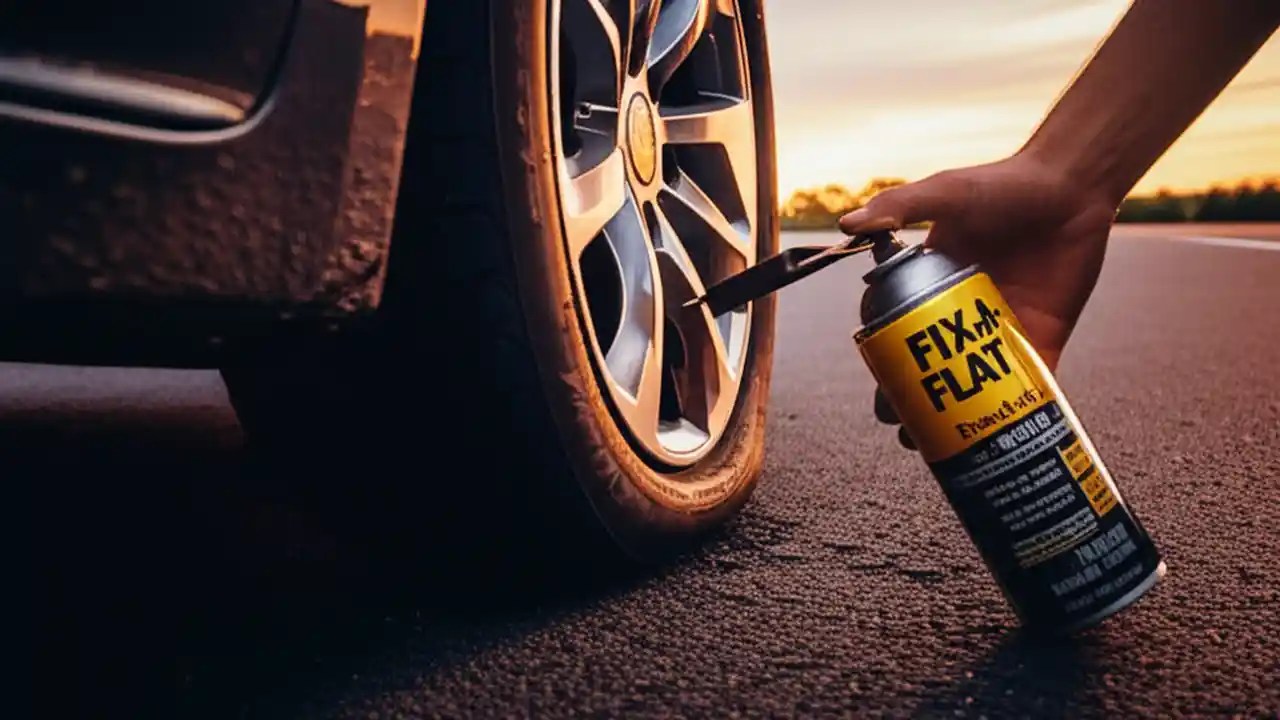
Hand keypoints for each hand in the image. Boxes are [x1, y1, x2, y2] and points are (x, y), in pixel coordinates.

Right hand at [839, 152, 1119, 446]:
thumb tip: (848, 225)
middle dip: (915, 407)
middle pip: (931, 373)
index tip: (881, 393)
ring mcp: (1000, 332)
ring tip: (943, 449)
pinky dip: (1015, 416)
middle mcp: (960, 316)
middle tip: (905, 432)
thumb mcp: (946, 193)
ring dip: (958, 422)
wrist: (1073, 187)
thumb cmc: (1005, 183)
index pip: (899, 338)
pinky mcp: (1041, 339)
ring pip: (974, 390)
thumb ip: (900, 206)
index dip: (887, 370)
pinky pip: (1026, 386)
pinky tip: (1000, 444)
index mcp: (930, 288)